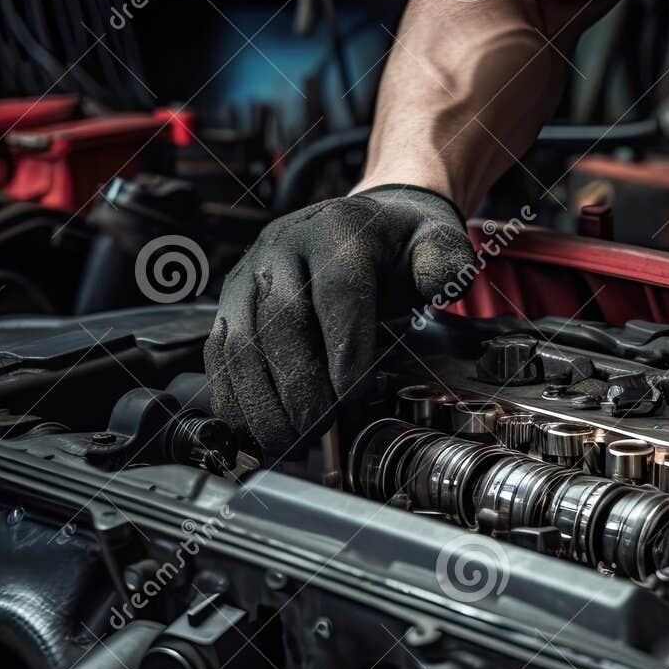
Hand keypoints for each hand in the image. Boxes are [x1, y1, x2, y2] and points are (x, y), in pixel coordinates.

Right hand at [205, 185, 474, 460]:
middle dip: (298, 386)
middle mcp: (281, 248)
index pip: (338, 291)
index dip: (345, 348)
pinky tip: (254, 433)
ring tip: (288, 442)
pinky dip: (233, 401)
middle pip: (281, 321)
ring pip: (241, 343)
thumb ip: (446, 262)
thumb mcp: (433, 242)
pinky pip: (220, 357)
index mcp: (337, 230)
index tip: (355, 397)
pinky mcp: (228, 307)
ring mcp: (248, 277)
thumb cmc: (397, 246)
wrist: (360, 226)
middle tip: (319, 431)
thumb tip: (448, 285)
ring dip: (261, 401)